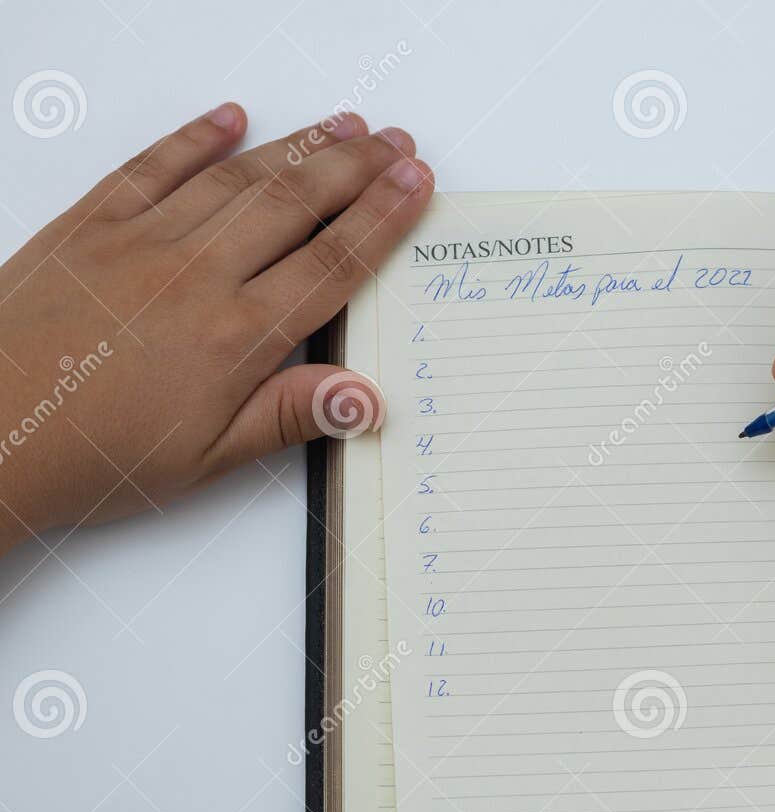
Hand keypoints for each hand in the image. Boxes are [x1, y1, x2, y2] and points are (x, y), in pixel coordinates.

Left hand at [0, 103, 433, 553]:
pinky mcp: (88, 227)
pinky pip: (152, 166)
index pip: (332, 262)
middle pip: (296, 205)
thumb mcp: (205, 458)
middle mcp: (196, 275)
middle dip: (357, 168)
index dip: (383, 218)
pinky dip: (196, 139)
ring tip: (343, 125)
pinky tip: (231, 120)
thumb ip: (288, 416)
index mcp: (235, 336)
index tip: (416, 184)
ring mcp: (140, 242)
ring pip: (237, 177)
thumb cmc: (90, 454)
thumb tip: (366, 400)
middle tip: (398, 141)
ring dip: (298, 146)